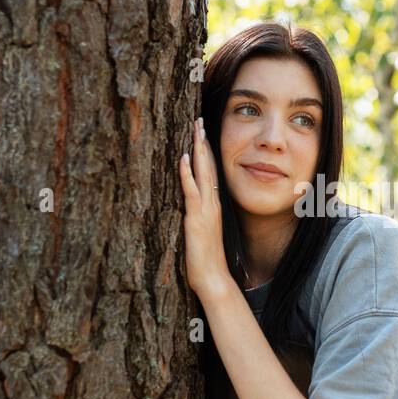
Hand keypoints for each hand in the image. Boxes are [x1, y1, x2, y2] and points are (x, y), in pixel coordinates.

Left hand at [179, 116, 231, 302]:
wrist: (213, 278)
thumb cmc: (206, 260)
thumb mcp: (203, 233)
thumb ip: (200, 218)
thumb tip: (193, 209)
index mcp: (213, 205)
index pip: (210, 172)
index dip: (206, 151)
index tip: (201, 132)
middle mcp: (212, 203)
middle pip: (209, 166)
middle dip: (203, 141)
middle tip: (200, 119)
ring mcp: (205, 209)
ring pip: (203, 172)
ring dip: (198, 149)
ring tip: (195, 128)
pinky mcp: (196, 218)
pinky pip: (191, 190)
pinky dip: (187, 173)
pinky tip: (184, 157)